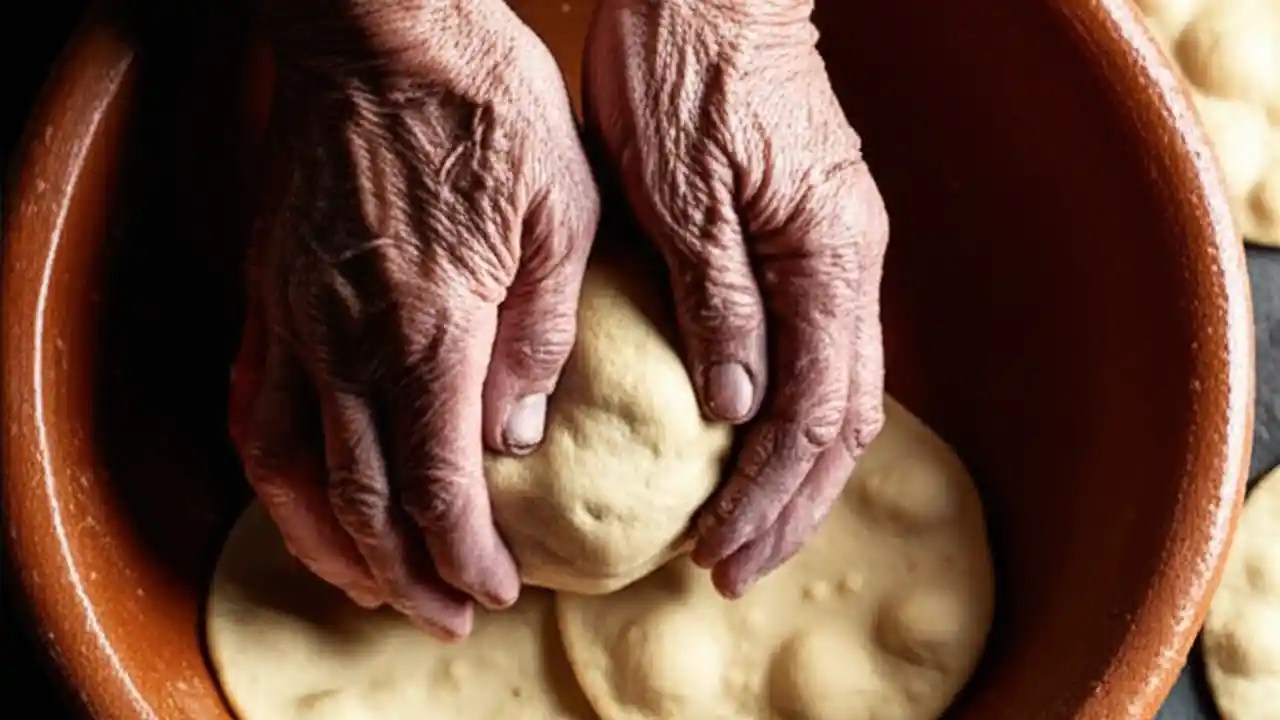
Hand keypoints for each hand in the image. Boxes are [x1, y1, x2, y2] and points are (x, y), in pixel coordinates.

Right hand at [228, 0, 598, 638]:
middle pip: (362, 500)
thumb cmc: (483, 106)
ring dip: (328, 545)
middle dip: (405, 575)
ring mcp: (291, 319)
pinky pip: (251, 404)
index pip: (438, 487)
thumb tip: (514, 436)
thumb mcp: (559, 213)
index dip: (462, 557)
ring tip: (368, 584)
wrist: (378, 26)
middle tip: (442, 616)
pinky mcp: (265, 290)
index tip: (492, 593)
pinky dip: (273, 471)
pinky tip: (301, 492)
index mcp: (429, 330)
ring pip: (290, 471)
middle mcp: (344, 343)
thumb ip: (538, 336)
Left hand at [584, 0, 888, 597]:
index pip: (811, 413)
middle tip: (732, 568)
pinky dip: (792, 417)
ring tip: (748, 530)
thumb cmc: (685, 69)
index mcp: (826, 258)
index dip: (769, 495)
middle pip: (840, 419)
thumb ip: (720, 300)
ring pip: (838, 392)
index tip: (715, 551)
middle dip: (789, 504)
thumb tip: (739, 408)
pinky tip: (755, 443)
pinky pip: (819, 352)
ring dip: (795, 472)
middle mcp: (849, 264)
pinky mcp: (811, 237)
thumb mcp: (684, 190)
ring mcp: (838, 250)